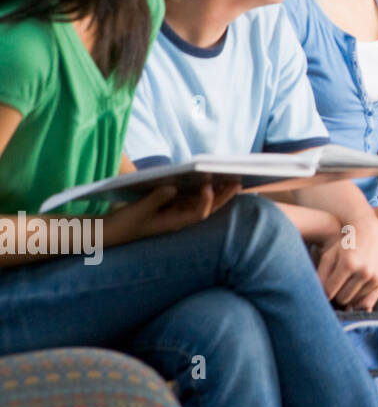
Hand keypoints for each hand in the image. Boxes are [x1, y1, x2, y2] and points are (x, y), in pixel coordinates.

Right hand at [102, 180, 239, 246]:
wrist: (111, 230)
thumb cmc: (125, 223)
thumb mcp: (138, 210)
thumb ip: (155, 199)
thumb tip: (172, 187)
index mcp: (174, 223)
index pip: (198, 214)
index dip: (206, 201)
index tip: (208, 186)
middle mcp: (180, 219)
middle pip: (207, 208)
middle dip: (222, 195)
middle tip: (237, 181)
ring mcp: (177, 212)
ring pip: (202, 202)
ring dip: (217, 191)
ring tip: (231, 176)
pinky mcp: (172, 205)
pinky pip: (192, 196)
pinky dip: (201, 188)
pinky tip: (210, 176)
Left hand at [316, 215, 377, 311]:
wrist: (372, 230)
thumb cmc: (346, 244)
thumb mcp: (330, 255)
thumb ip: (320, 276)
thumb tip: (319, 299)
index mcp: (348, 263)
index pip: (330, 292)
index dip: (324, 292)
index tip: (323, 289)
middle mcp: (364, 271)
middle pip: (342, 299)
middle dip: (337, 294)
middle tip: (336, 285)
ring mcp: (375, 277)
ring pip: (354, 302)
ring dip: (348, 296)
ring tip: (346, 284)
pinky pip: (367, 304)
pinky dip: (359, 301)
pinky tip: (354, 293)